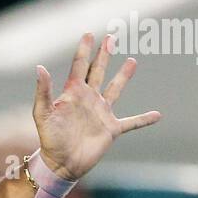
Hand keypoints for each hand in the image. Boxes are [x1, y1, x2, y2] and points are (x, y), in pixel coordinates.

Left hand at [33, 33, 161, 180]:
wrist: (61, 163)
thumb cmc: (49, 139)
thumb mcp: (42, 113)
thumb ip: (43, 91)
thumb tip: (40, 67)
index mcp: (73, 93)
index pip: (80, 66)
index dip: (84, 50)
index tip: (89, 34)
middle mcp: (89, 99)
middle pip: (99, 72)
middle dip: (104, 55)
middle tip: (111, 38)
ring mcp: (101, 113)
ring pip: (115, 90)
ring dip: (124, 76)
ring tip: (132, 61)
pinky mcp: (111, 129)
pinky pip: (132, 122)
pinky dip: (144, 119)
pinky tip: (157, 115)